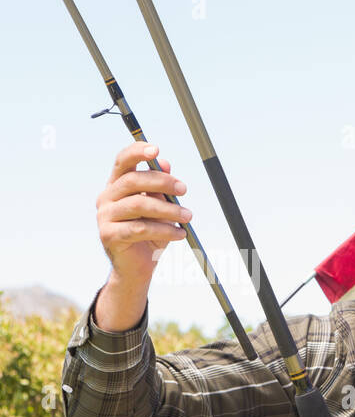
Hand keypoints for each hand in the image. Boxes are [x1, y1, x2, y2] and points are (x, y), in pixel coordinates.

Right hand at [96, 142, 189, 300]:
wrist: (137, 266)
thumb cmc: (150, 234)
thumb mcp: (159, 208)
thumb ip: (160, 188)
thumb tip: (166, 163)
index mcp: (117, 186)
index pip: (122, 162)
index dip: (137, 152)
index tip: (156, 149)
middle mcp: (106, 197)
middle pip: (132, 180)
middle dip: (162, 182)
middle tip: (183, 189)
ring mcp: (105, 216)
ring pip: (139, 204)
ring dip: (168, 210)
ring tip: (187, 217)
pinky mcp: (109, 235)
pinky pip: (141, 228)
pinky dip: (164, 230)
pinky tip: (179, 234)